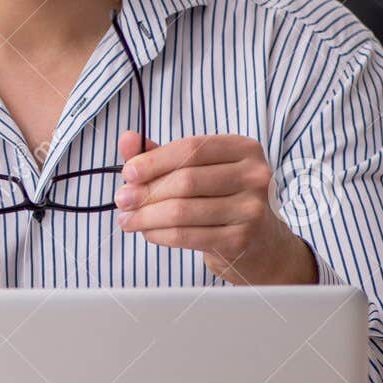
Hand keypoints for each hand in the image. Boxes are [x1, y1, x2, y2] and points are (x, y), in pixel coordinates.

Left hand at [114, 132, 317, 285]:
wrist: (261, 244)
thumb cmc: (223, 198)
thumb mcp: (198, 169)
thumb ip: (162, 154)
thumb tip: (127, 139)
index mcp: (243, 149)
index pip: (191, 148)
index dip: (154, 160)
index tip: (127, 172)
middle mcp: (253, 176)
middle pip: (185, 180)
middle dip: (145, 191)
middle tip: (121, 200)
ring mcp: (250, 209)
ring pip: (182, 211)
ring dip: (146, 216)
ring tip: (127, 220)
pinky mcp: (241, 240)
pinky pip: (187, 236)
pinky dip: (159, 234)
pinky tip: (147, 233)